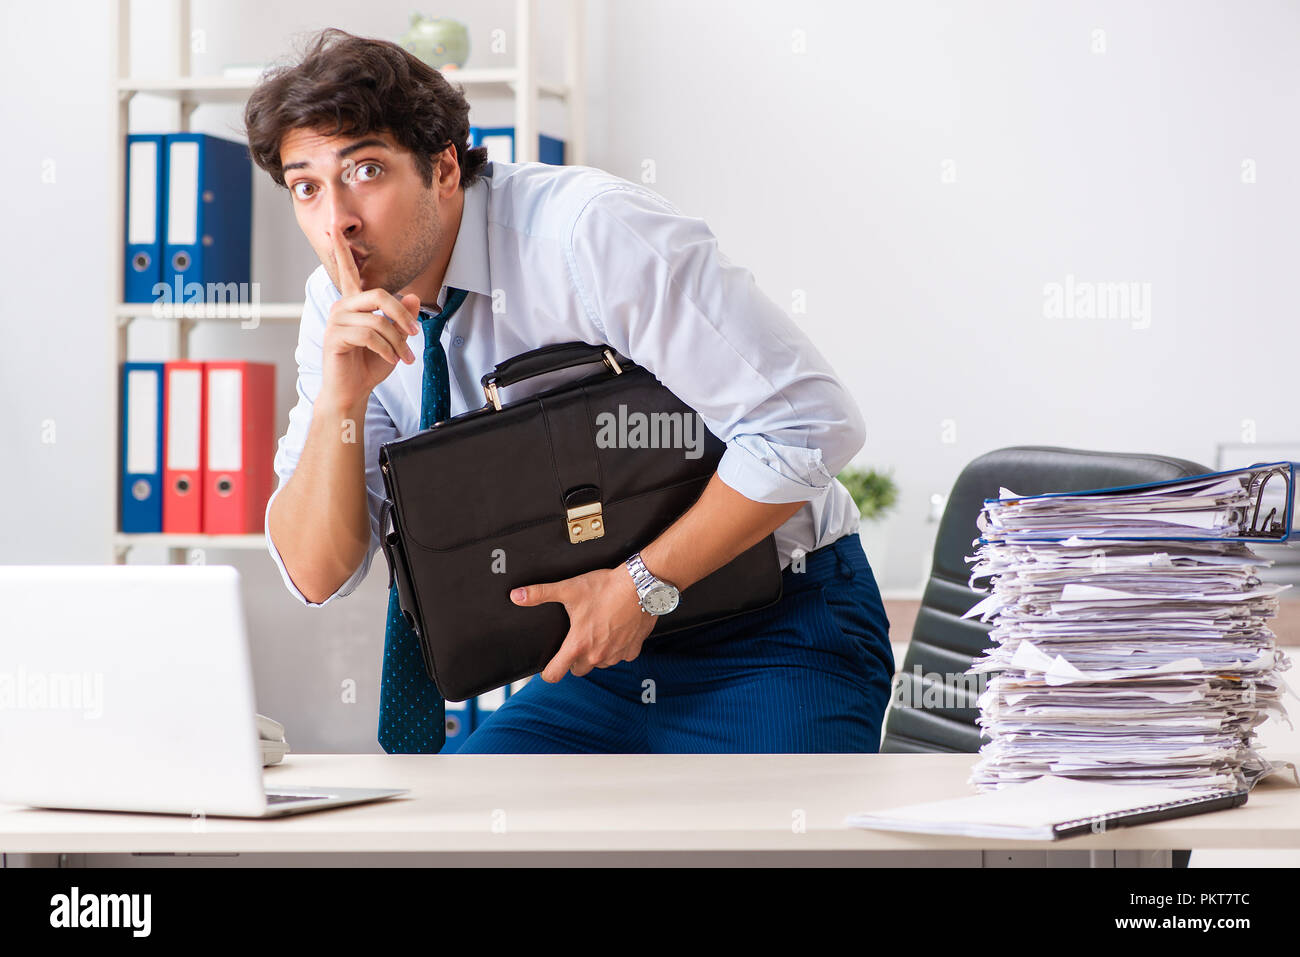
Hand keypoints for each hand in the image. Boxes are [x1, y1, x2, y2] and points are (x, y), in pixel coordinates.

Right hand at [318, 225, 423, 411]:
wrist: (352, 391)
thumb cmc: (369, 365)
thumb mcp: (393, 339)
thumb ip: (400, 318)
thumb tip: (413, 298)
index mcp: (354, 303)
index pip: (348, 270)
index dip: (340, 249)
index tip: (335, 226)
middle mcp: (342, 306)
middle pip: (379, 295)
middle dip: (402, 316)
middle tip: (415, 334)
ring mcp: (336, 321)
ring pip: (378, 321)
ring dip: (398, 342)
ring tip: (404, 357)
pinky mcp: (334, 337)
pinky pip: (370, 337)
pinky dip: (388, 351)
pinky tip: (391, 361)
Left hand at [511, 566, 656, 681]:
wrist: (640, 586)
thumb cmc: (605, 588)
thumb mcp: (569, 589)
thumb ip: (540, 593)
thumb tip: (516, 595)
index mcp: (578, 645)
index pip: (555, 674)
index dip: (548, 673)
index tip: (547, 668)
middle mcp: (597, 655)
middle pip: (578, 670)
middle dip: (574, 660)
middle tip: (576, 640)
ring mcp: (616, 654)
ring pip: (601, 664)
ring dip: (596, 655)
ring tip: (597, 633)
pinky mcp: (633, 649)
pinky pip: (621, 657)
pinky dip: (617, 649)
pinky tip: (616, 632)